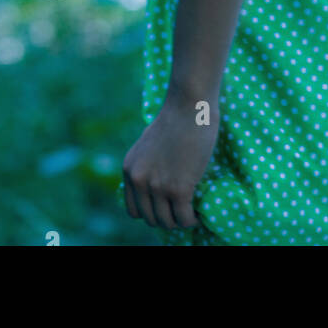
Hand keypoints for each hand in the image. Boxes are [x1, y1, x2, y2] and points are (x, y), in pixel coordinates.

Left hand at [122, 94, 218, 230]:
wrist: (189, 105)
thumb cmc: (175, 119)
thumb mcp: (148, 144)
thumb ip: (146, 165)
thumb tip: (154, 184)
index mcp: (130, 170)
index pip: (134, 210)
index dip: (151, 212)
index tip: (165, 208)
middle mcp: (139, 180)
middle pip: (151, 219)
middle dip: (166, 218)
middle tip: (181, 210)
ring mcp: (158, 186)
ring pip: (167, 222)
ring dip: (180, 220)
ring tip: (190, 212)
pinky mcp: (178, 189)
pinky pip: (184, 218)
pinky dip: (192, 219)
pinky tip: (197, 213)